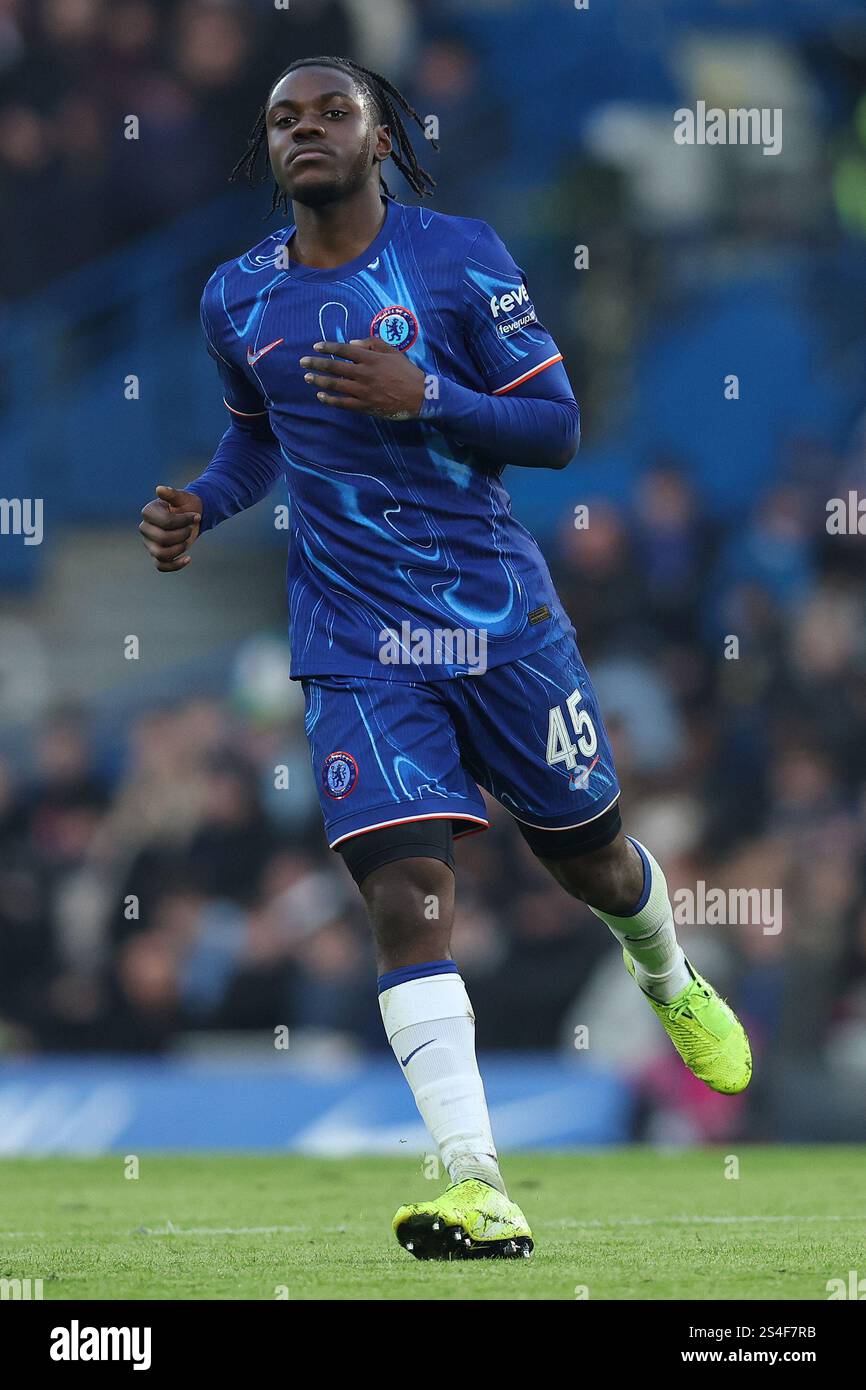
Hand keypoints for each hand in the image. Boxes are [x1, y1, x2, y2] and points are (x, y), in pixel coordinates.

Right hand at [139, 485, 201, 571]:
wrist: (192, 517)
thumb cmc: (186, 505)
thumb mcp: (183, 498)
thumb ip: (172, 494)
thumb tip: (159, 489)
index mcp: (148, 512)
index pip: (165, 522)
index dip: (183, 521)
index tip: (196, 516)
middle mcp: (145, 528)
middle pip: (162, 539)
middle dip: (183, 534)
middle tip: (191, 528)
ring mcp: (149, 543)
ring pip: (161, 554)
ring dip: (180, 548)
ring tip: (188, 539)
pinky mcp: (156, 555)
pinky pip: (161, 566)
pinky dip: (176, 565)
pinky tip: (188, 558)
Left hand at [299, 338, 425, 418]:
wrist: (420, 396)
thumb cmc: (406, 371)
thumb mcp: (393, 351)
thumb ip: (373, 344)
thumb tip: (353, 343)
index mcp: (370, 358)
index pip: (344, 350)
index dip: (328, 347)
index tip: (316, 346)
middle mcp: (364, 373)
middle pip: (334, 367)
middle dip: (316, 363)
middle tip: (303, 362)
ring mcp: (363, 391)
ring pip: (336, 385)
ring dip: (319, 380)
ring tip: (307, 378)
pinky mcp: (365, 405)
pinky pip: (343, 403)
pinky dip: (330, 399)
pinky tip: (321, 396)